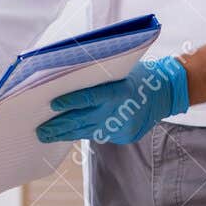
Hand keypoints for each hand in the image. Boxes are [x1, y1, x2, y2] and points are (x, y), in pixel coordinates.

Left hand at [35, 56, 189, 144]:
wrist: (166, 93)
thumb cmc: (137, 74)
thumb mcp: (120, 69)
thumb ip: (96, 76)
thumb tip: (62, 78)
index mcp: (121, 90)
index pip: (91, 96)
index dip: (71, 101)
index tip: (52, 104)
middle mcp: (121, 111)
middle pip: (84, 120)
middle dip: (58, 126)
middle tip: (39, 130)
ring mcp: (123, 127)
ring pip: (88, 131)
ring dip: (65, 133)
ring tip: (46, 135)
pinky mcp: (124, 136)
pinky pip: (99, 134)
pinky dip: (82, 132)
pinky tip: (67, 133)